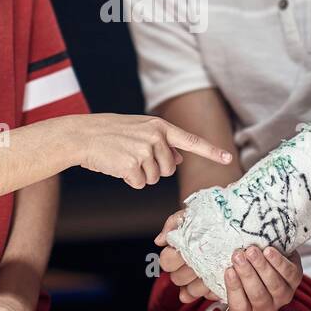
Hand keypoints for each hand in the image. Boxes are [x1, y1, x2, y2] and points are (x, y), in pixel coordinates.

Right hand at [72, 114, 231, 188]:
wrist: (82, 135)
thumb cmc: (110, 133)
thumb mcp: (140, 130)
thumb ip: (162, 142)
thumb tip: (180, 158)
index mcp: (160, 126)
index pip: (191, 140)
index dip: (211, 151)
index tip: (228, 159)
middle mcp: (156, 136)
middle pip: (168, 169)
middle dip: (153, 169)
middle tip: (133, 156)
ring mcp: (144, 150)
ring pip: (154, 178)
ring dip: (139, 175)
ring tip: (123, 158)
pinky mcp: (132, 165)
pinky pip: (139, 184)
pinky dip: (128, 180)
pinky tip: (117, 166)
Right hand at [154, 211, 303, 310]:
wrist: (263, 223)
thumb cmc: (229, 229)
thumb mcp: (205, 225)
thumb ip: (179, 227)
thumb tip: (161, 240)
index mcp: (221, 289)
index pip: (205, 297)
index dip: (209, 287)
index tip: (217, 268)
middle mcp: (246, 301)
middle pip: (243, 301)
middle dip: (242, 279)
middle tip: (237, 256)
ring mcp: (271, 297)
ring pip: (264, 295)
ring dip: (259, 273)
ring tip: (252, 251)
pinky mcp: (292, 283)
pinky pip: (287, 279)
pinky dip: (278, 266)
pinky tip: (269, 251)